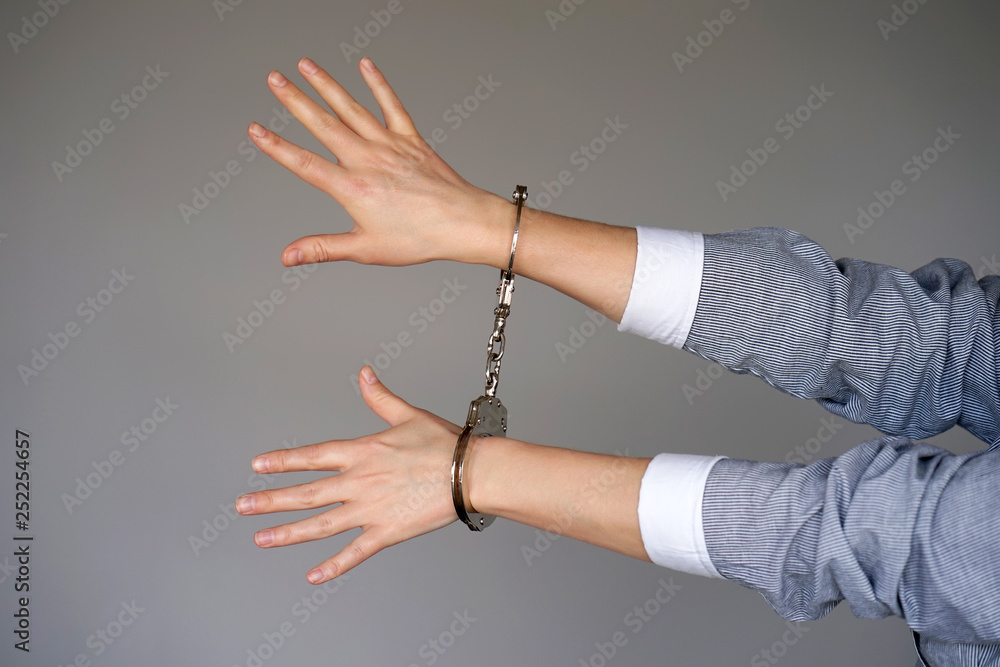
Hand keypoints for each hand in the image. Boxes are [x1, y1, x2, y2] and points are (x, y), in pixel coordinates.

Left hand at [236, 366, 461, 583]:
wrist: (471, 473)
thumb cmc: (444, 443)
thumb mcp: (408, 415)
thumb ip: (380, 397)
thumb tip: (363, 372)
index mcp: (362, 453)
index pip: (313, 456)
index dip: (284, 460)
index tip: (258, 465)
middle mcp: (359, 482)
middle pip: (307, 493)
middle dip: (271, 500)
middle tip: (242, 507)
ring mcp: (371, 510)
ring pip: (321, 524)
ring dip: (289, 533)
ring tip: (261, 539)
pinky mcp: (387, 533)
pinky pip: (355, 553)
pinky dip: (334, 566)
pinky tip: (313, 576)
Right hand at [248, 57, 509, 267]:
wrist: (462, 223)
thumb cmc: (418, 239)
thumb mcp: (365, 248)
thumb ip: (322, 247)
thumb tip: (287, 256)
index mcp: (352, 188)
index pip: (304, 164)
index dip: (276, 147)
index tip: (255, 129)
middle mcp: (367, 160)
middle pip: (324, 125)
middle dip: (295, 100)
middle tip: (273, 79)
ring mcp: (390, 146)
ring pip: (352, 109)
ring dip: (327, 85)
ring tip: (306, 64)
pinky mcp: (411, 140)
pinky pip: (392, 106)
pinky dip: (379, 85)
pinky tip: (365, 65)